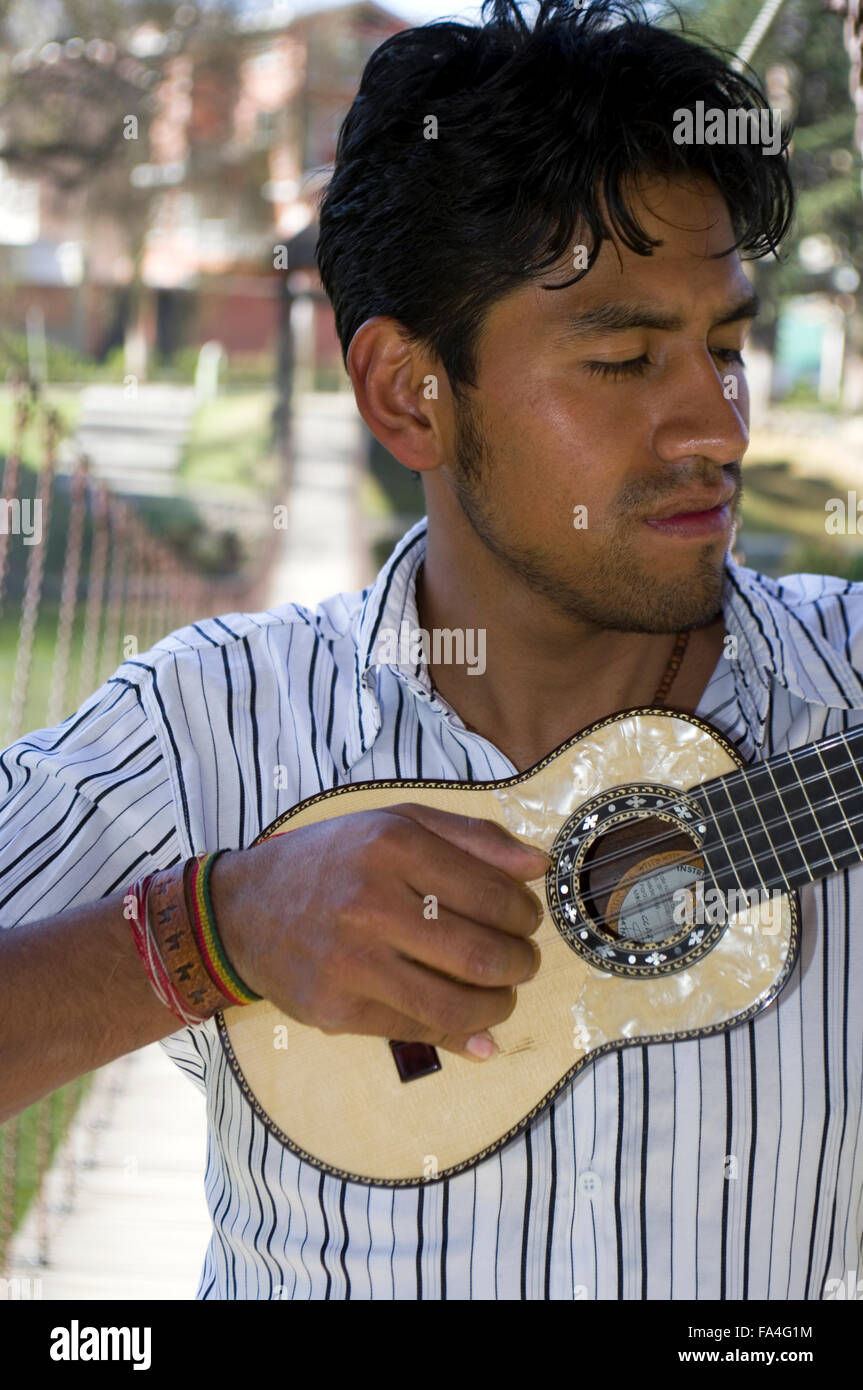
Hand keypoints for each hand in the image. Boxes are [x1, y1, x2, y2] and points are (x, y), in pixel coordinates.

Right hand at [212, 803, 547, 1061]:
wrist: (244, 910)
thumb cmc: (332, 862)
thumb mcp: (396, 824)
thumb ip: (472, 838)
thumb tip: (538, 867)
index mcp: (392, 846)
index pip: (493, 894)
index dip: (526, 915)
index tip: (528, 920)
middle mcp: (370, 902)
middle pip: (482, 954)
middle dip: (522, 964)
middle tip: (523, 960)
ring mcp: (351, 961)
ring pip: (456, 1005)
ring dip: (499, 1006)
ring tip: (501, 994)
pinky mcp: (337, 1010)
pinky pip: (418, 1032)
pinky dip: (460, 1036)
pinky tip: (474, 1027)